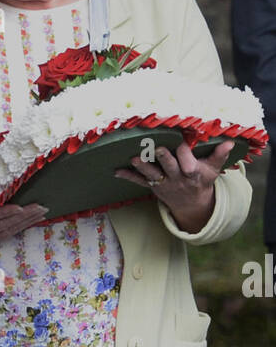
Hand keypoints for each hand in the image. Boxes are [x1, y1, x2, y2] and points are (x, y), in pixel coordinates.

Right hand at [0, 185, 47, 252]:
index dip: (7, 213)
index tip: (21, 207)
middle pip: (4, 225)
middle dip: (24, 216)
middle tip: (41, 207)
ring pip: (8, 232)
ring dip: (26, 223)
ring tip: (41, 213)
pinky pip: (6, 235)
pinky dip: (20, 228)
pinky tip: (30, 222)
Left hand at [114, 140, 233, 233]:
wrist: (192, 204)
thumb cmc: (202, 180)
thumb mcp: (213, 170)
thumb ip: (220, 156)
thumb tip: (230, 141)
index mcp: (192, 173)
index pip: (188, 162)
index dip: (184, 154)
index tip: (181, 143)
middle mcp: (177, 178)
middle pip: (170, 168)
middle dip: (163, 158)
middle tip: (156, 148)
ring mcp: (164, 183)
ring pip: (152, 174)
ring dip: (142, 167)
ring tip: (133, 158)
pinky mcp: (153, 187)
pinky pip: (139, 182)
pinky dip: (128, 176)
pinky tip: (116, 171)